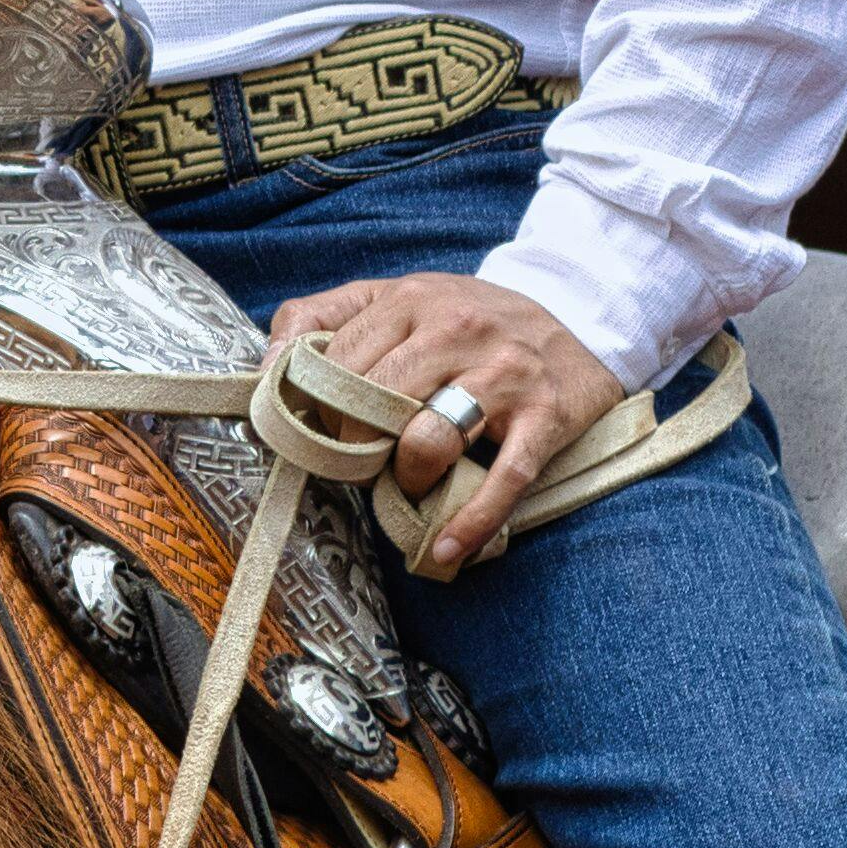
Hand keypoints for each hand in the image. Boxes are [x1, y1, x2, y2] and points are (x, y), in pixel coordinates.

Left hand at [275, 269, 624, 573]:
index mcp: (411, 300)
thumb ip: (324, 317)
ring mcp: (505, 373)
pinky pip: (503, 480)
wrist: (580, 317)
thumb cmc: (468, 320)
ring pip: (429, 440)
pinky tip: (445, 550)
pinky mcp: (545, 417)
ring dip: (406, 479)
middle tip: (360, 463)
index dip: (320, 409)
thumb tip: (266, 364)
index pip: (339, 363)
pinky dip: (470, 522)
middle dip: (356, 446)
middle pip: (377, 402)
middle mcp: (458, 329)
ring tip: (407, 484)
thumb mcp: (398, 297)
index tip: (323, 433)